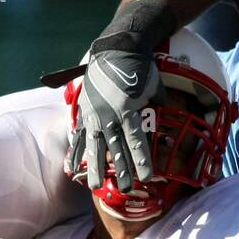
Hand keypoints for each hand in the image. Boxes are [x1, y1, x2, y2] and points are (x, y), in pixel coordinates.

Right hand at [73, 44, 163, 191]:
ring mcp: (94, 114)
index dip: (141, 161)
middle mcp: (108, 115)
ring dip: (95, 168)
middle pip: (115, 149)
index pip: (136, 141)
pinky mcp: (84, 111)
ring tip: (95, 186)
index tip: (146, 178)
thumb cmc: (139, 68)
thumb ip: (159, 106)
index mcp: (128, 110)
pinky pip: (80, 135)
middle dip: (120, 170)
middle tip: (124, 189)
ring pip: (94, 146)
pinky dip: (76, 152)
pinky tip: (73, 169)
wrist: (114, 49)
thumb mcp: (154, 87)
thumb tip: (165, 120)